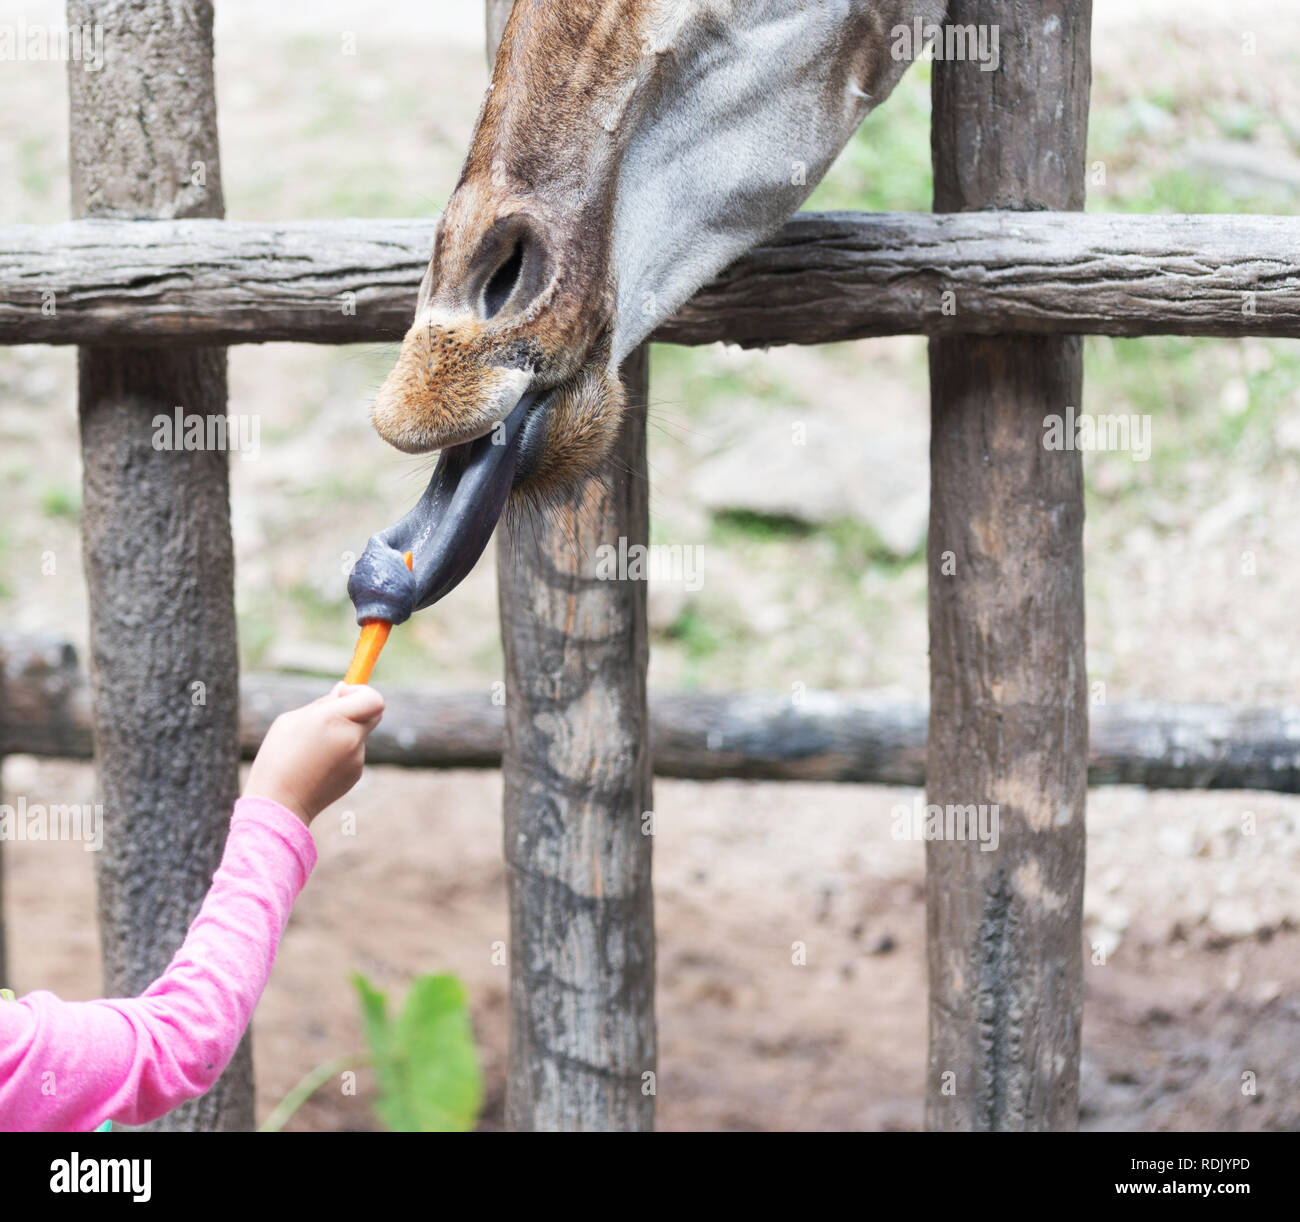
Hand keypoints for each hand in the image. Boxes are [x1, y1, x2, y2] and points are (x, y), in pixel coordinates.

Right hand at [244, 683, 384, 824]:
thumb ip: (322, 704)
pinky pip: (353, 753)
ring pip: (359, 733)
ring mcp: (356, 758)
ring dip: (343, 733)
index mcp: (333, 719)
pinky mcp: (356, 773)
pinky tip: (317, 764)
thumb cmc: (278, 757)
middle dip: (358, 708)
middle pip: (374, 713)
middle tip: (334, 714)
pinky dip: (340, 752)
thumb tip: (342, 691)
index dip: (362, 691)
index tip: (344, 693)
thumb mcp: (291, 720)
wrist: (279, 803)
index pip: (372, 698)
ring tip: (312, 749)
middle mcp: (351, 738)